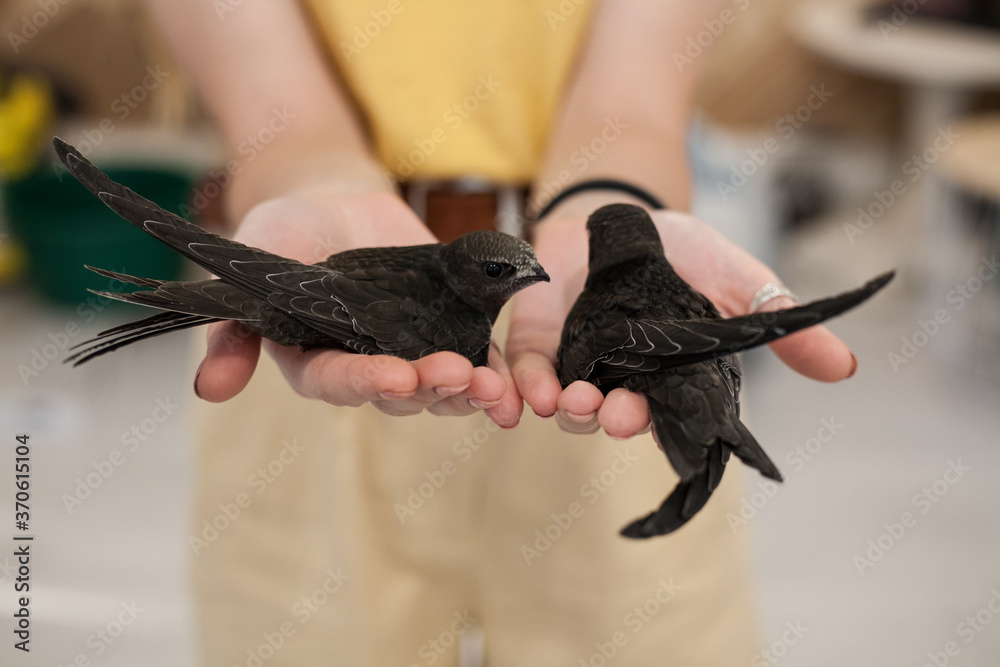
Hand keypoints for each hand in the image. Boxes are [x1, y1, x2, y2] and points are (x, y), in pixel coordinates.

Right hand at [193, 188, 522, 427]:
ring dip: (469, 391)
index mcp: (315, 361)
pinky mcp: (449, 328)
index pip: (338, 383)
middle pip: (400, 394)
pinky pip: (477, 358)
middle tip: (457, 376)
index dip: (366, 384)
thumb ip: (233, 325)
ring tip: (495, 387)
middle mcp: (365, 367)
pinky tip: (515, 383)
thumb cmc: (283, 234)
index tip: (395, 376)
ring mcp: (411, 350)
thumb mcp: (254, 265)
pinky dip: (497, 372)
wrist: (331, 199)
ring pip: (442, 386)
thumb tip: (208, 389)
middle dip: (429, 387)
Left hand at [506, 206, 857, 437]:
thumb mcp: (738, 278)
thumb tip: (845, 368)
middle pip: (616, 415)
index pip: (669, 419)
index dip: (663, 430)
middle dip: (614, 420)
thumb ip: (780, 322)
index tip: (659, 427)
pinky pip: (526, 370)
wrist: (620, 211)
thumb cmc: (684, 250)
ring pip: (569, 403)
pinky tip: (525, 395)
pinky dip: (523, 385)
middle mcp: (623, 381)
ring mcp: (578, 364)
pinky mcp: (538, 339)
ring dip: (568, 409)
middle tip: (616, 413)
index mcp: (671, 378)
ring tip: (570, 401)